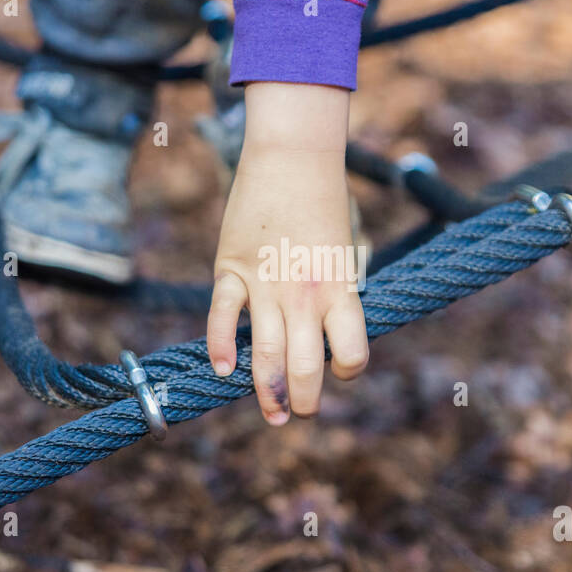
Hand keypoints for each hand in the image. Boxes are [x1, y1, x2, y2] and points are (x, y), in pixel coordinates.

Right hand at [207, 82, 369, 424]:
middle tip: (299, 413)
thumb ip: (340, 287)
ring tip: (273, 414)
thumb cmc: (326, 200)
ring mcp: (267, 284)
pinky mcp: (232, 269)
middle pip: (305, 367)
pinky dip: (221, 347)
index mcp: (341, 289)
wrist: (293, 156)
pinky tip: (223, 370)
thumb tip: (329, 323)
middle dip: (303, 400)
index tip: (342, 368)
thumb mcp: (347, 248)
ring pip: (265, 354)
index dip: (349, 369)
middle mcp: (306, 294)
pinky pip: (223, 317)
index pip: (351, 352)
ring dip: (268, 392)